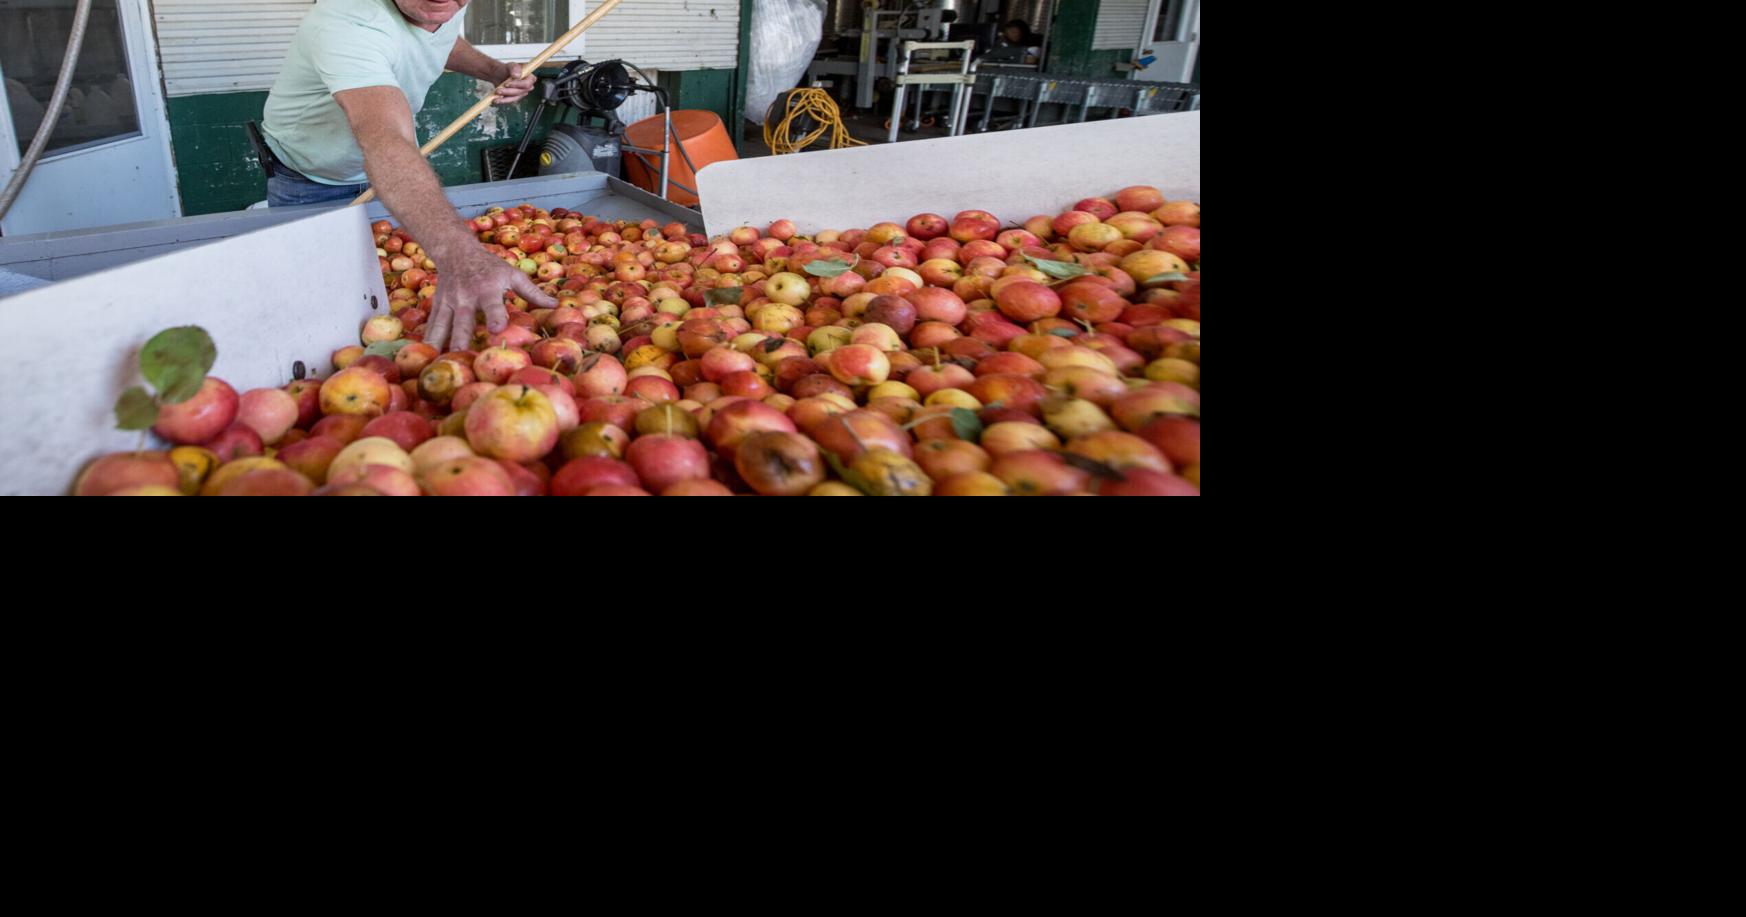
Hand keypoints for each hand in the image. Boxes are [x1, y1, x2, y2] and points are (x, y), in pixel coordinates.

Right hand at [423, 246, 556, 351]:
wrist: (456, 251)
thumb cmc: (490, 266)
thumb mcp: (512, 274)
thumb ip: (532, 292)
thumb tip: (557, 304)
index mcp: (487, 288)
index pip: (492, 305)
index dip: (495, 316)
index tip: (497, 329)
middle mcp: (465, 297)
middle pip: (462, 321)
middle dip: (461, 339)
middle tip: (463, 357)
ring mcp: (448, 302)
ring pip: (442, 325)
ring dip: (440, 344)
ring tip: (437, 363)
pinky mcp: (437, 306)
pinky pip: (432, 325)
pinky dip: (428, 340)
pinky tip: (424, 356)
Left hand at [493, 63, 535, 104]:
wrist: (498, 75)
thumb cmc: (507, 69)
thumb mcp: (510, 65)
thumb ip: (514, 68)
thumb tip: (517, 75)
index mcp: (529, 78)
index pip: (527, 84)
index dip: (517, 85)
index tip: (507, 83)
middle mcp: (527, 87)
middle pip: (521, 92)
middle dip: (509, 91)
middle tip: (499, 89)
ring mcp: (521, 93)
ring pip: (515, 97)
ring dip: (505, 96)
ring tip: (496, 92)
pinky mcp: (515, 98)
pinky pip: (510, 101)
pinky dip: (503, 100)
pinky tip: (496, 99)